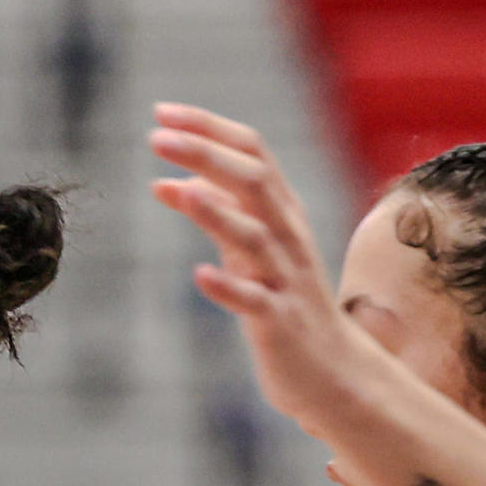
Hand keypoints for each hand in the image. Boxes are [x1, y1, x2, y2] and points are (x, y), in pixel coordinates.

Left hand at [149, 102, 400, 454]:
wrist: (331, 372)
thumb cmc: (284, 303)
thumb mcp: (247, 251)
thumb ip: (214, 214)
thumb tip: (167, 182)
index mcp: (282, 212)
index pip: (252, 153)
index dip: (208, 128)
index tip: (161, 113)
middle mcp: (288, 237)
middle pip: (253, 181)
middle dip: (206, 154)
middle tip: (154, 137)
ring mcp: (285, 279)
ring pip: (255, 236)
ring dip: (214, 212)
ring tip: (175, 191)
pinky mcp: (279, 323)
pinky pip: (254, 302)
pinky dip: (228, 287)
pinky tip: (200, 275)